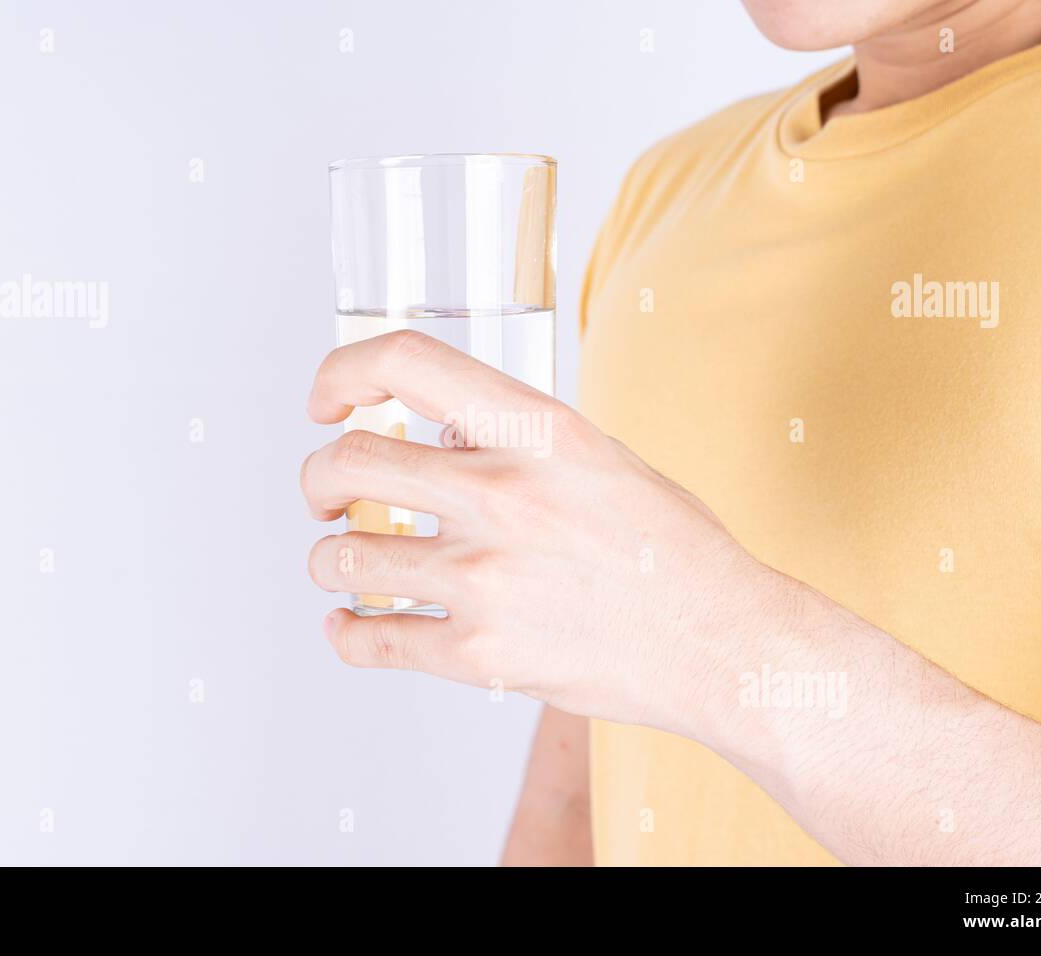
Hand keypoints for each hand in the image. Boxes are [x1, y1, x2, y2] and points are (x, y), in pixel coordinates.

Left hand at [300, 330, 784, 737]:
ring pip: (343, 556)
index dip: (342, 372)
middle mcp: (501, 496)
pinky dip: (344, 633)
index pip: (406, 364)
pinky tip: (348, 625)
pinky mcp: (479, 655)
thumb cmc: (674, 550)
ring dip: (328, 557)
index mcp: (537, 431)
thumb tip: (439, 436)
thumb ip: (517, 440)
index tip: (326, 400)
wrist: (723, 645)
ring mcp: (484, 579)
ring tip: (343, 562)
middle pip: (349, 464)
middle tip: (324, 496)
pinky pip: (370, 641)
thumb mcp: (601, 459)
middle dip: (317, 479)